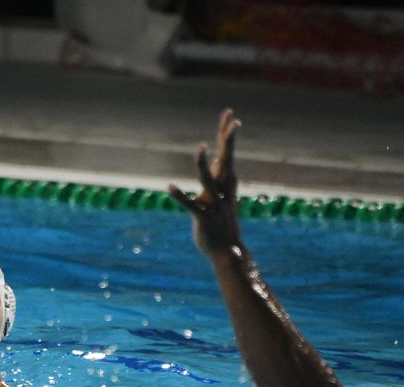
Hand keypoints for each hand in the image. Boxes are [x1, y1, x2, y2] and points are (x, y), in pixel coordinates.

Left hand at [169, 108, 243, 255]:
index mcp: (227, 185)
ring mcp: (214, 205)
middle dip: (229, 140)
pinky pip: (190, 205)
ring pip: (208, 180)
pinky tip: (169, 186)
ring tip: (200, 147)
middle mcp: (223, 192)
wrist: (227, 253)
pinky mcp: (203, 219)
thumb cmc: (221, 226)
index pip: (228, 155)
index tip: (231, 116)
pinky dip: (180, 196)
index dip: (228, 136)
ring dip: (203, 164)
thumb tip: (223, 170)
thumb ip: (222, 184)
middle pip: (227, 161)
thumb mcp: (223, 201)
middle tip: (234, 121)